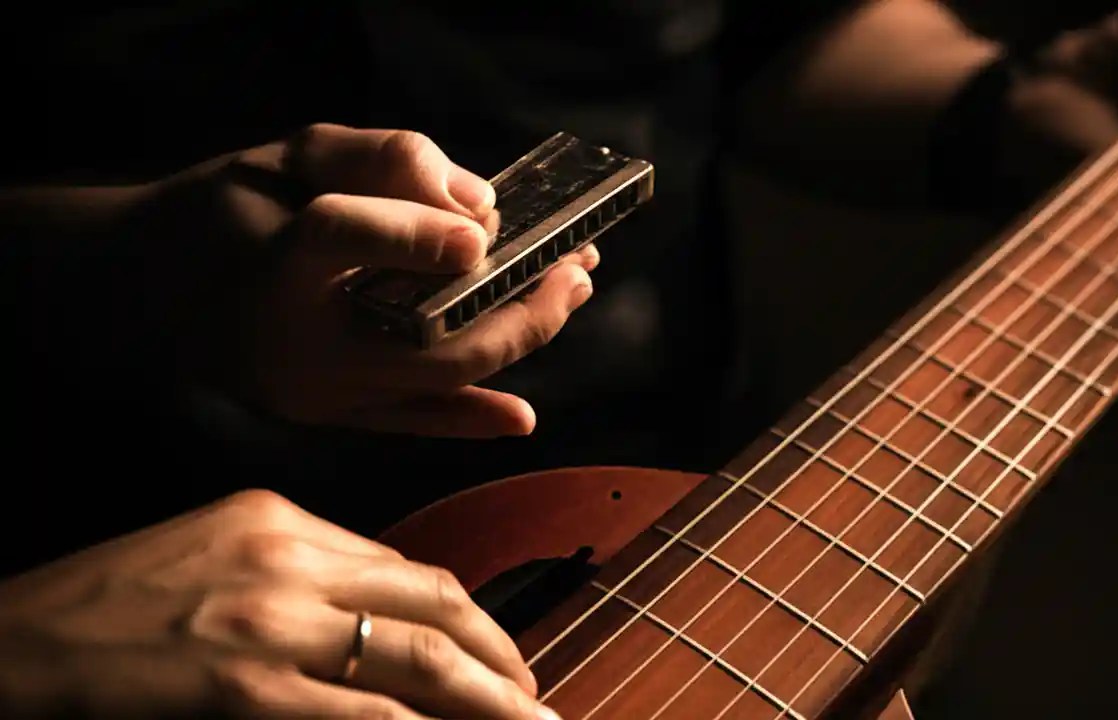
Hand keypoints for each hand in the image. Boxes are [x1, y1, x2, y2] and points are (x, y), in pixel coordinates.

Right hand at [0, 490, 558, 718]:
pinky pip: (364, 711)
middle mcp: (287, 557)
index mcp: (279, 519)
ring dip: (489, 697)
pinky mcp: (245, 686)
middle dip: (500, 651)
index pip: (406, 568)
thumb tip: (376, 613)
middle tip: (531, 695)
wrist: (11, 643)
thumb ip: (297, 574)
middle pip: (434, 601)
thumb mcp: (212, 556)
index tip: (494, 651)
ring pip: (419, 655)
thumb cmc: (104, 606)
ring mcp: (269, 621)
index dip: (465, 617)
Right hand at [120, 123, 596, 438]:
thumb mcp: (291, 154)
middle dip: (520, 307)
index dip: (412, 233)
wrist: (151, 287)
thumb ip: (383, 159)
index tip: (483, 227)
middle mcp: (292, 342)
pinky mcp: (325, 416)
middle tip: (574, 267)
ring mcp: (313, 392)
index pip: (337, 239)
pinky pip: (407, 424)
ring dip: (516, 341)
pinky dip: (467, 419)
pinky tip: (521, 418)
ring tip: (569, 293)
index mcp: (265, 260)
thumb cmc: (225, 211)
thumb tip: (480, 202)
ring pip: (433, 381)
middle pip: (423, 339)